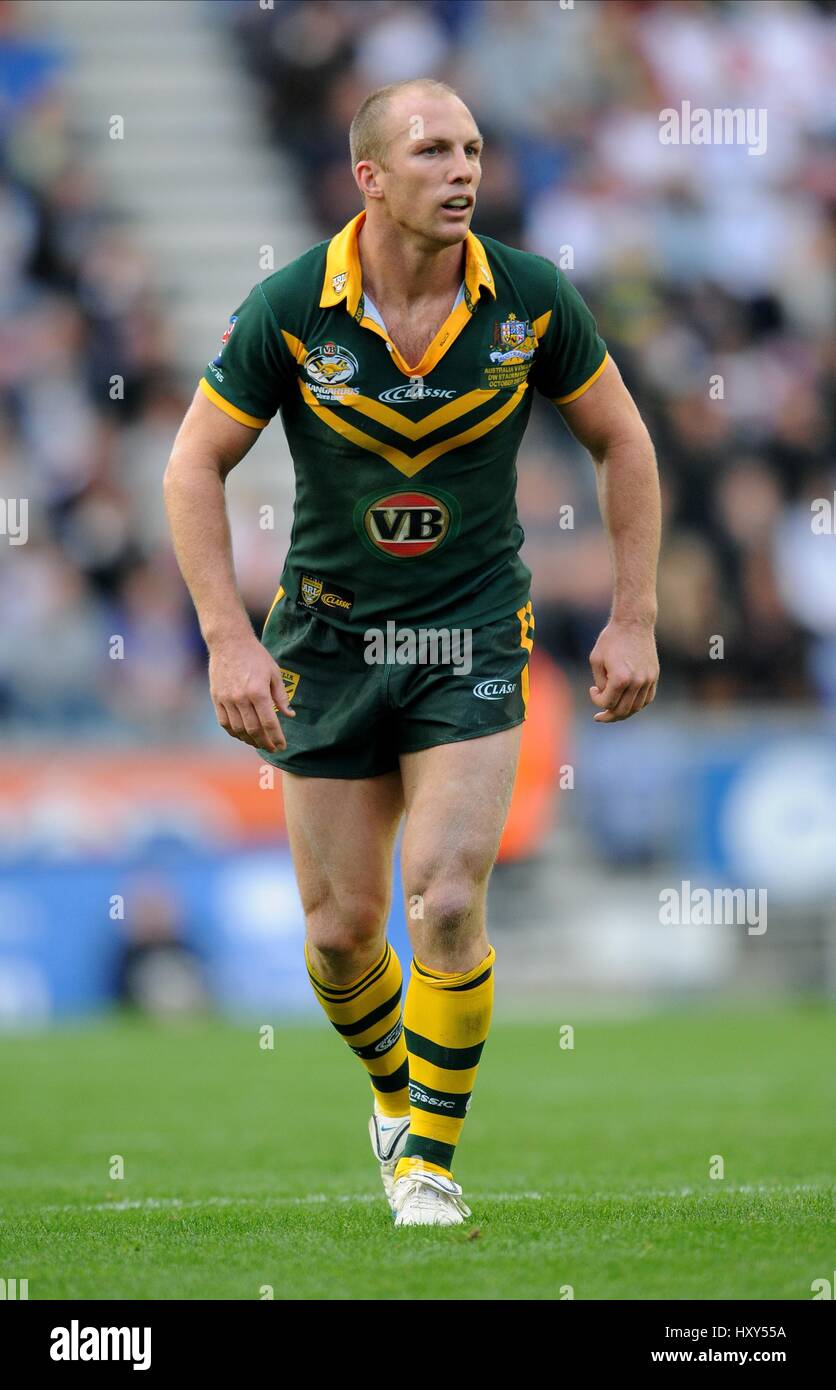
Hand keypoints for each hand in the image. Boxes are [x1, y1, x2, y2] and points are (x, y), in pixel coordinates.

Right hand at [208, 632, 295, 752]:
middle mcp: (241, 698)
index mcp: (258, 692)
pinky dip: (234, 733)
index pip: (269, 723)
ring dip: (249, 740)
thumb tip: (290, 715)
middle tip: (272, 749)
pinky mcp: (216, 698)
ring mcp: (227, 699)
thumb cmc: (255, 656)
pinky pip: (225, 722)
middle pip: (253, 730)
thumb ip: (281, 696)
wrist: (229, 642)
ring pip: (238, 729)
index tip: (282, 746)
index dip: (276, 738)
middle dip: (264, 743)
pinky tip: (242, 735)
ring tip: (258, 743)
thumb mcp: (274, 673)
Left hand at [588, 618, 658, 722]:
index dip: (596, 700)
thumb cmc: (611, 639)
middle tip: (600, 716)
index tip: (592, 689)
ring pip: (636, 708)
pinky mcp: (654, 676)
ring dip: (623, 713)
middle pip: (623, 711)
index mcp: (620, 678)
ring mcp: (648, 680)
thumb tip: (605, 698)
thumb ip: (600, 683)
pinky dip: (637, 705)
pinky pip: (647, 699)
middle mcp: (637, 682)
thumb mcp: (596, 660)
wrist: (633, 623)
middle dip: (609, 716)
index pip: (607, 703)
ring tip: (612, 712)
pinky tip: (627, 703)